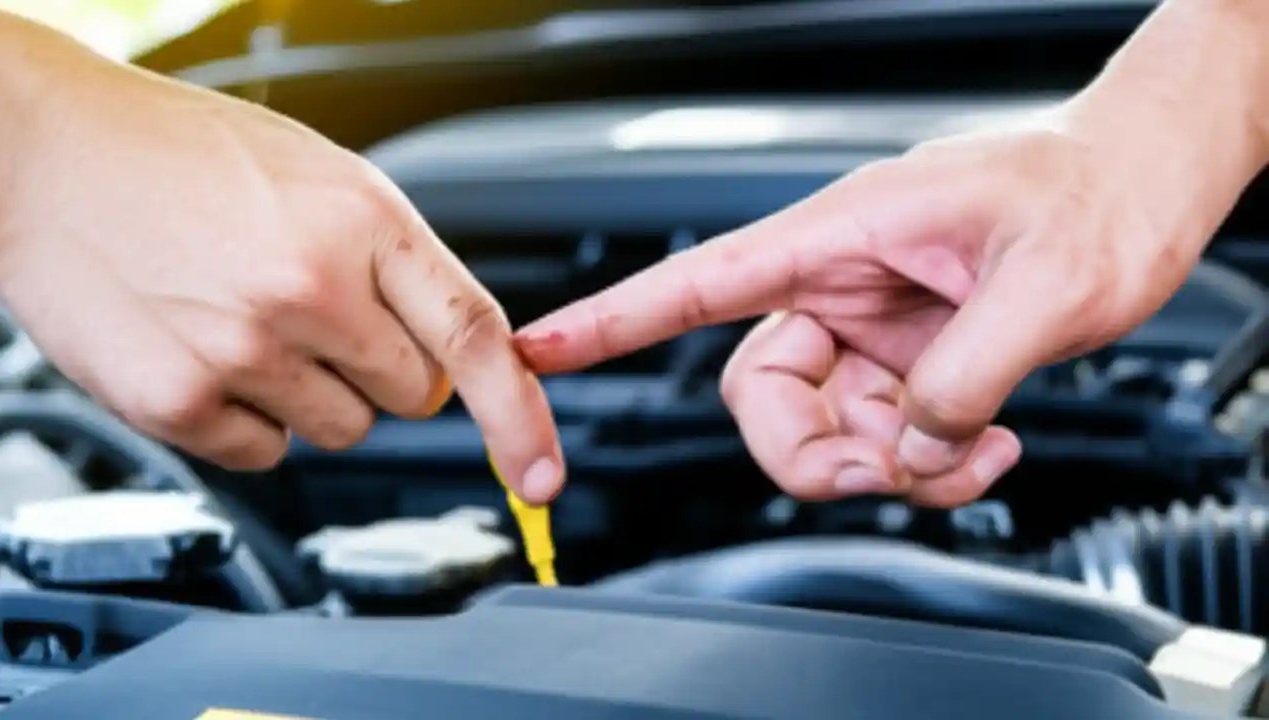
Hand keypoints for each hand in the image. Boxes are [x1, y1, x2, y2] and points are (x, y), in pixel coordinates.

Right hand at [0, 15, 562, 493]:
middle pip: (413, 397)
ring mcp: (243, 350)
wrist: (44, 156)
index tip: (543, 471)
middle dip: (387, 371)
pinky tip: (211, 351)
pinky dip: (250, 418)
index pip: (476, 338)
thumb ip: (396, 262)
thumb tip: (463, 347)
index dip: (522, 415)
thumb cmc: (182, 155)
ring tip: (254, 323)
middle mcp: (311, 288)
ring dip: (316, 394)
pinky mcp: (178, 401)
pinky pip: (265, 453)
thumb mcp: (321, 175)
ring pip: (342, 430)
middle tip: (326, 317)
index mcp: (362, 220)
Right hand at [516, 2, 1268, 503]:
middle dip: (819, 457)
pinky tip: (987, 443)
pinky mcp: (908, 362)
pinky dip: (932, 463)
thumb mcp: (1042, 283)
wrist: (1143, 188)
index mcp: (838, 235)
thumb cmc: (1092, 190)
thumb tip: (908, 448)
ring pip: (825, 431)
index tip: (540, 347)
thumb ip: (959, 379)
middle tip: (895, 467)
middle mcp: (839, 286)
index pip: (698, 280)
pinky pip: (884, 438)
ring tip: (977, 447)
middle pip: (762, 398)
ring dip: (895, 466)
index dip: (612, 319)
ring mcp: (871, 330)